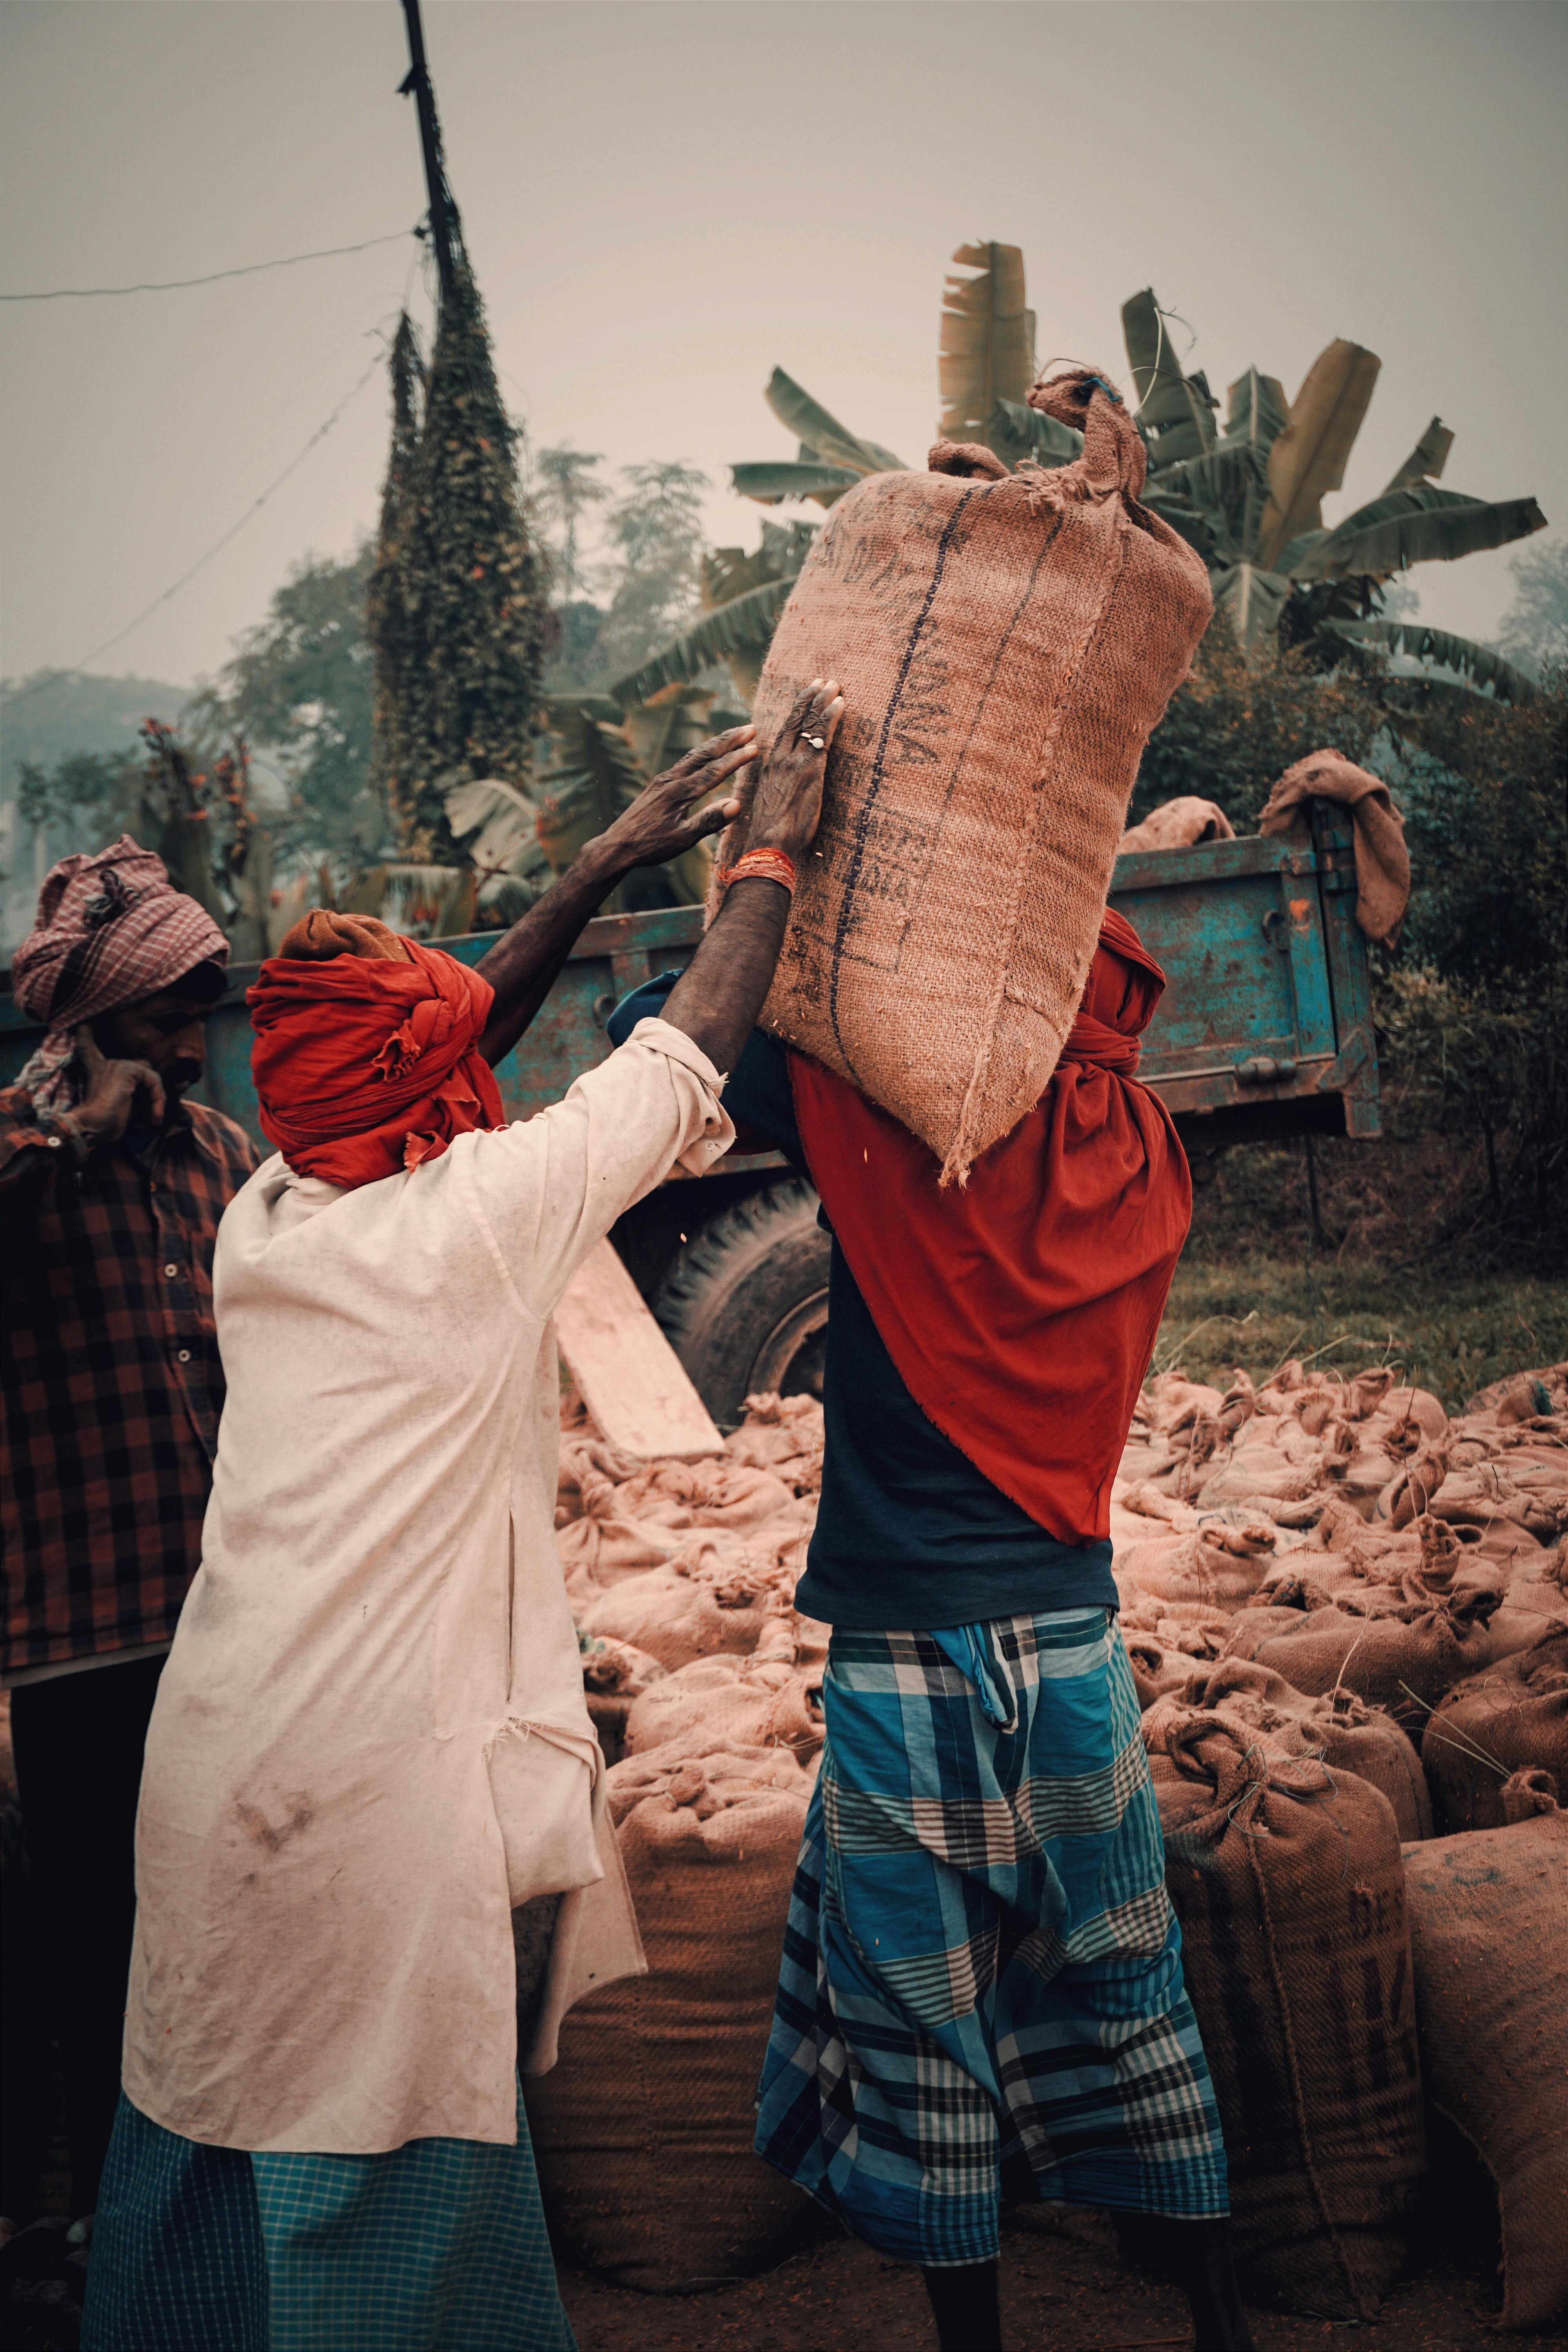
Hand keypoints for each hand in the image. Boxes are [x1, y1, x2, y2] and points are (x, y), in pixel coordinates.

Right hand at [69, 1025, 165, 1149]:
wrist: (92, 1128)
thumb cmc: (105, 1124)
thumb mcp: (122, 1105)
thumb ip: (134, 1092)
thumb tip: (154, 1087)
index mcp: (97, 1070)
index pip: (90, 1048)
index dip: (86, 1037)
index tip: (84, 1026)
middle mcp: (105, 1064)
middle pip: (140, 1067)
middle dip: (152, 1088)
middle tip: (154, 1112)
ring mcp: (115, 1064)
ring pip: (150, 1076)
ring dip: (156, 1098)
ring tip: (153, 1118)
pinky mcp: (126, 1070)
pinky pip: (153, 1081)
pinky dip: (158, 1100)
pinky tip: (154, 1117)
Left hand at [597, 724, 757, 872]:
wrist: (616, 846)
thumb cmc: (650, 846)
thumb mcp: (682, 839)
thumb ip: (709, 821)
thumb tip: (737, 804)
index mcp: (679, 793)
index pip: (714, 771)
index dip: (736, 759)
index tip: (755, 748)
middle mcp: (671, 780)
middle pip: (705, 754)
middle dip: (729, 740)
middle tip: (751, 728)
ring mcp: (663, 780)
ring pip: (694, 755)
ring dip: (716, 743)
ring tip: (734, 734)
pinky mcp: (658, 784)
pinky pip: (685, 762)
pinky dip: (702, 753)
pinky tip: (707, 754)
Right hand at [746, 680, 844, 863]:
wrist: (769, 843)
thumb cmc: (772, 833)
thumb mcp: (774, 804)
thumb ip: (781, 788)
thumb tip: (790, 789)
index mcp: (770, 765)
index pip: (785, 730)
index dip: (797, 711)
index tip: (806, 695)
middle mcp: (780, 758)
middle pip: (796, 720)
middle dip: (810, 698)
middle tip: (822, 681)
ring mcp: (794, 761)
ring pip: (809, 723)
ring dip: (822, 701)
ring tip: (834, 685)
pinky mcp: (809, 769)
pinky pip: (821, 735)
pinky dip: (830, 716)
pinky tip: (840, 703)